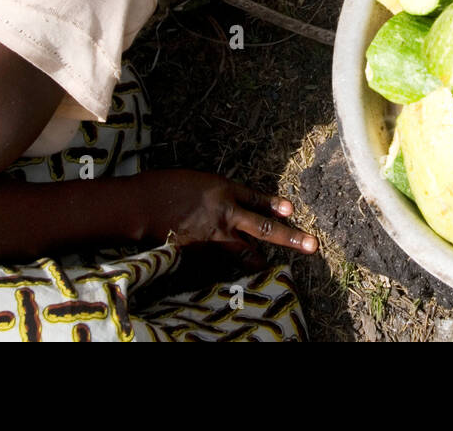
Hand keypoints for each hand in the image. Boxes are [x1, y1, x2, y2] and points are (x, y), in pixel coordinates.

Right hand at [147, 169, 318, 255]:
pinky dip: (223, 265)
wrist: (139, 204)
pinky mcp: (200, 252)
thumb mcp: (195, 180)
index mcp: (223, 188)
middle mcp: (225, 212)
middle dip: (290, 236)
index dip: (274, 204)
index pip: (256, 199)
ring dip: (259, 260)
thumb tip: (227, 202)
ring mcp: (213, 235)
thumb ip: (215, 192)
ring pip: (245, 251)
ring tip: (273, 266)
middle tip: (312, 245)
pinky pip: (218, 261)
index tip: (291, 210)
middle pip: (264, 227)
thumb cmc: (162, 186)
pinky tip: (228, 271)